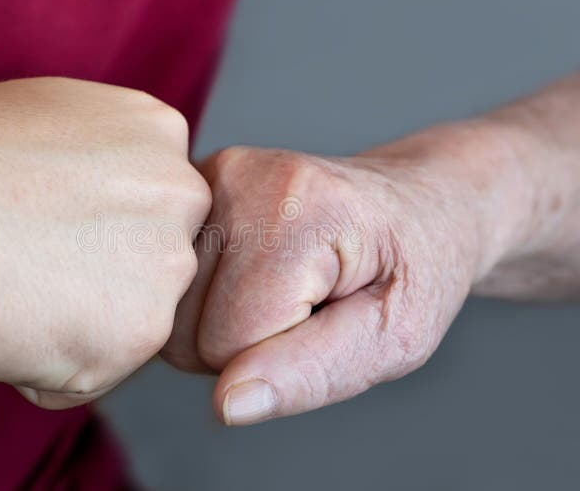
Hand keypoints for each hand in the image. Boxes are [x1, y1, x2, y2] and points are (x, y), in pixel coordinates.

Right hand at [0, 78, 210, 408]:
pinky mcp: (140, 335)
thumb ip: (113, 156)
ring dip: (73, 322)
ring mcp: (167, 266)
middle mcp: (183, 196)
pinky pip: (93, 373)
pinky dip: (47, 368)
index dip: (93, 226)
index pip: (153, 206)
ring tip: (16, 283)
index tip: (46, 218)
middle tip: (28, 254)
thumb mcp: (59, 119)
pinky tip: (11, 321)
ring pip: (127, 322)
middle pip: (151, 264)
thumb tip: (116, 194)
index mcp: (162, 135)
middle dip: (97, 275)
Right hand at [163, 125, 516, 424]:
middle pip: (185, 328)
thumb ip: (312, 373)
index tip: (325, 321)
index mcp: (298, 211)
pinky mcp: (193, 184)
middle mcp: (238, 178)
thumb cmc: (414, 269)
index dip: (276, 360)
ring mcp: (208, 175)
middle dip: (239, 343)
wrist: (415, 203)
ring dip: (217, 320)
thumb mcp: (396, 337)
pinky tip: (249, 269)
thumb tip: (226, 404)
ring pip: (166, 310)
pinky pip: (165, 280)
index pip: (228, 344)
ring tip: (280, 286)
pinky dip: (200, 294)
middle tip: (305, 305)